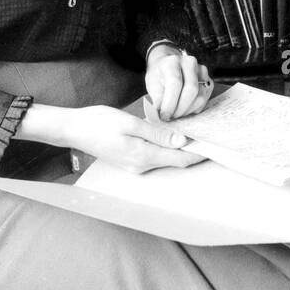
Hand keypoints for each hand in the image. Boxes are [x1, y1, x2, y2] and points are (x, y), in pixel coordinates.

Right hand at [66, 105, 204, 173]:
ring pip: (166, 158)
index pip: (180, 159)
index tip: (215, 145)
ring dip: (181, 148)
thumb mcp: (130, 123)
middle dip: (193, 150)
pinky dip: (168, 146)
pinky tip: (174, 134)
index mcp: (143, 157)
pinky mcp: (131, 159)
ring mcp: (135, 165)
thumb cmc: (99, 122)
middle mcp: (141, 166)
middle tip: (210, 135)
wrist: (74, 129)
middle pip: (175, 161)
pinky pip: (156, 155)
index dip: (199, 153)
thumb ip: (157, 133)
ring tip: (197, 132)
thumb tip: (182, 141)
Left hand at [145, 45, 212, 120]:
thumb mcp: (152, 85)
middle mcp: (189, 63)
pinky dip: (194, 108)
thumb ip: (157, 98)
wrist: (168, 66)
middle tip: (171, 116)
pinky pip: (205, 100)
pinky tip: (184, 107)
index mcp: (172, 62)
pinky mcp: (208, 81)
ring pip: (200, 97)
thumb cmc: (159, 76)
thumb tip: (162, 113)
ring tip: (176, 112)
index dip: (170, 103)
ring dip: (187, 110)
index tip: (164, 115)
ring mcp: (202, 71)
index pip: (175, 83)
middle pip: (191, 90)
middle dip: (180, 109)